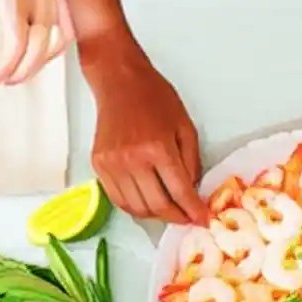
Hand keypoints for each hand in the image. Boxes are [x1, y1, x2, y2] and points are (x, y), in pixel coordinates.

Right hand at [82, 39, 207, 224]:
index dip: (193, 210)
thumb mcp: (185, 127)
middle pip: (157, 206)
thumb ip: (191, 162)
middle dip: (176, 217)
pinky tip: (148, 202)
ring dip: (155, 216)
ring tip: (168, 210)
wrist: (119, 82)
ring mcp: (112, 165)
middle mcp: (132, 160)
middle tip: (186, 217)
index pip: (179, 192)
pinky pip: (118, 199)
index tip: (202, 219)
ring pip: (136, 208)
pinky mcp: (99, 166)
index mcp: (158, 148)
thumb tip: (192, 192)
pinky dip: (135, 207)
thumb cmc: (155, 98)